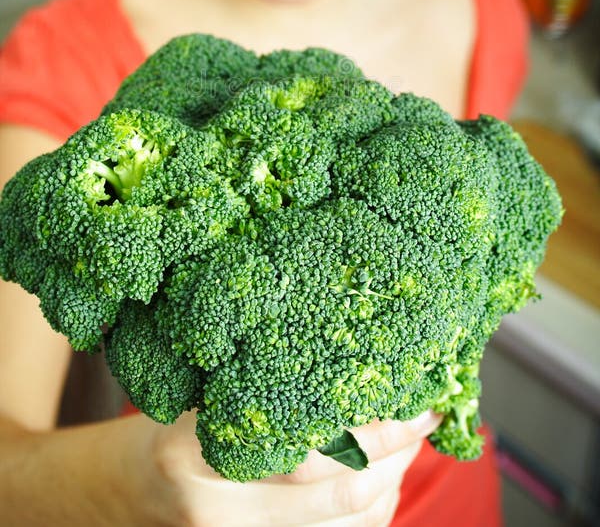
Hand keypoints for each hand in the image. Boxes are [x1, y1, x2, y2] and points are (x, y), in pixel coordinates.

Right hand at [134, 410, 441, 526]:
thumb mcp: (199, 394)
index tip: (413, 395)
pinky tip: (382, 478)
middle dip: (397, 453)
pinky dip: (370, 514)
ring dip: (392, 484)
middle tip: (424, 415)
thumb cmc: (165, 430)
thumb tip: (351, 362)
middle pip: (337, 494)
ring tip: (409, 442)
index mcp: (194, 449)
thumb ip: (263, 386)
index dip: (376, 428)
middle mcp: (215, 509)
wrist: (119, 495)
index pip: (309, 447)